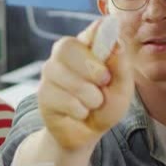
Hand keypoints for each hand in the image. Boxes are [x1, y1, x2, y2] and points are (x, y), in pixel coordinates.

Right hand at [37, 18, 133, 151]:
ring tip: (93, 104)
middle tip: (104, 82)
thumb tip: (117, 43)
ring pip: (66, 76)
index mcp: (87, 47)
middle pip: (67, 46)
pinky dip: (79, 110)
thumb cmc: (105, 106)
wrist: (87, 134)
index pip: (90, 31)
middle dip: (90, 67)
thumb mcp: (121, 88)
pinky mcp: (43, 94)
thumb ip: (121, 66)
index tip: (108, 40)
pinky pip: (61, 99)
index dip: (97, 33)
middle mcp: (65, 55)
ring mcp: (50, 74)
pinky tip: (79, 113)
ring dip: (89, 96)